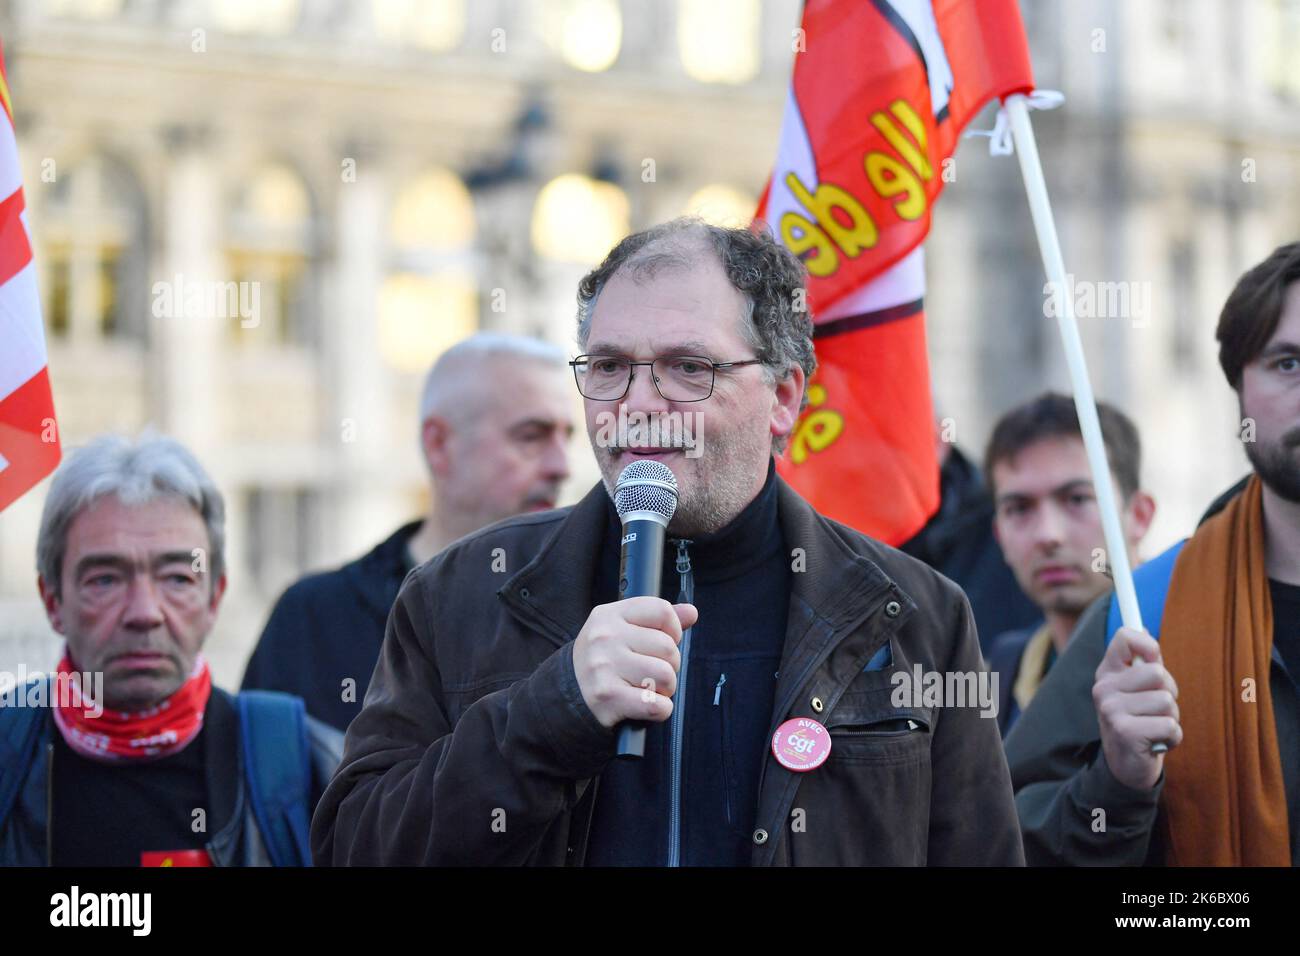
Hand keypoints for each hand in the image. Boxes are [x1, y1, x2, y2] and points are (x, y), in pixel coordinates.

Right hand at [573, 597, 697, 728]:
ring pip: (666, 676)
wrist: (568, 694)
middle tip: (651, 672)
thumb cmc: (604, 660)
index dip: (673, 630)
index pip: (662, 611)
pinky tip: (644, 705)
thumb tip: (690, 612)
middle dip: (669, 665)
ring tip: (647, 688)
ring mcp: (604, 666)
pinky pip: (656, 705)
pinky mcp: (606, 697)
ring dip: (665, 689)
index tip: (663, 642)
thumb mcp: (623, 630)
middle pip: (668, 648)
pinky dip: (659, 710)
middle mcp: (604, 637)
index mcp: (610, 615)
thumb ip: (658, 619)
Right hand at [1093, 626, 1182, 790]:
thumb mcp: (1135, 690)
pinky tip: (1157, 743)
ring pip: (1167, 701)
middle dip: (1169, 693)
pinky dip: (1173, 737)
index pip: (1125, 638)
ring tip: (1156, 727)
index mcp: (1107, 673)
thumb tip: (1142, 627)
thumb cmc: (1138, 721)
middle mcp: (1104, 688)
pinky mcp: (1125, 732)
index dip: (1148, 644)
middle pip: (1158, 673)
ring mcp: (1111, 710)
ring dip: (1172, 718)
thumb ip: (1141, 663)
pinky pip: (1170, 725)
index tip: (1154, 657)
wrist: (1126, 766)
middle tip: (1157, 709)